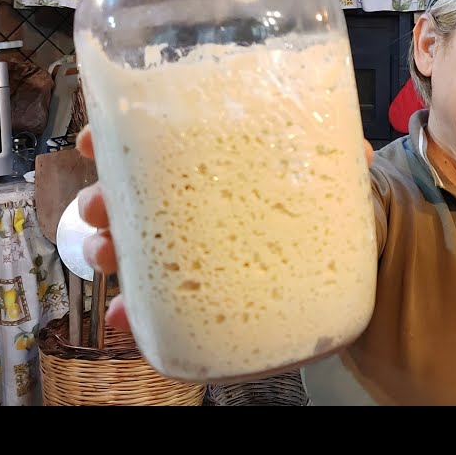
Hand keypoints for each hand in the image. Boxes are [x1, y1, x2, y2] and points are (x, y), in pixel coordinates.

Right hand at [75, 126, 376, 331]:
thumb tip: (359, 150)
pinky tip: (126, 318)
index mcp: (217, 164)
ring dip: (108, 248)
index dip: (117, 136)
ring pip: (132, 244)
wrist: (352, 261)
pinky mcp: (200, 293)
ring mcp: (193, 248)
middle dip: (102, 198)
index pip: (157, 141)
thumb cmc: (329, 206)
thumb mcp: (336, 177)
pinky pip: (156, 303)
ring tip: (109, 256)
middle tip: (100, 206)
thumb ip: (344, 161)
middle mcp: (194, 203)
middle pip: (130, 193)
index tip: (96, 138)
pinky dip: (135, 312)